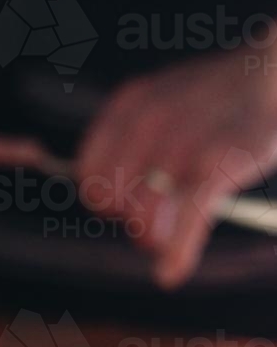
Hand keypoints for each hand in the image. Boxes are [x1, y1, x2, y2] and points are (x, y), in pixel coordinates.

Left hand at [76, 46, 276, 286]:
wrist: (272, 73)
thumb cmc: (213, 105)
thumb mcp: (163, 108)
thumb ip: (130, 150)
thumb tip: (114, 208)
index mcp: (129, 105)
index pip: (88, 175)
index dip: (104, 199)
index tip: (125, 203)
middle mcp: (149, 118)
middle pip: (108, 199)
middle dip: (128, 216)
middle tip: (160, 212)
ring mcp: (183, 140)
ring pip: (143, 215)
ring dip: (152, 236)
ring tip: (172, 233)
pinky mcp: (218, 163)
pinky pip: (188, 216)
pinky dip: (179, 250)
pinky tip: (170, 273)